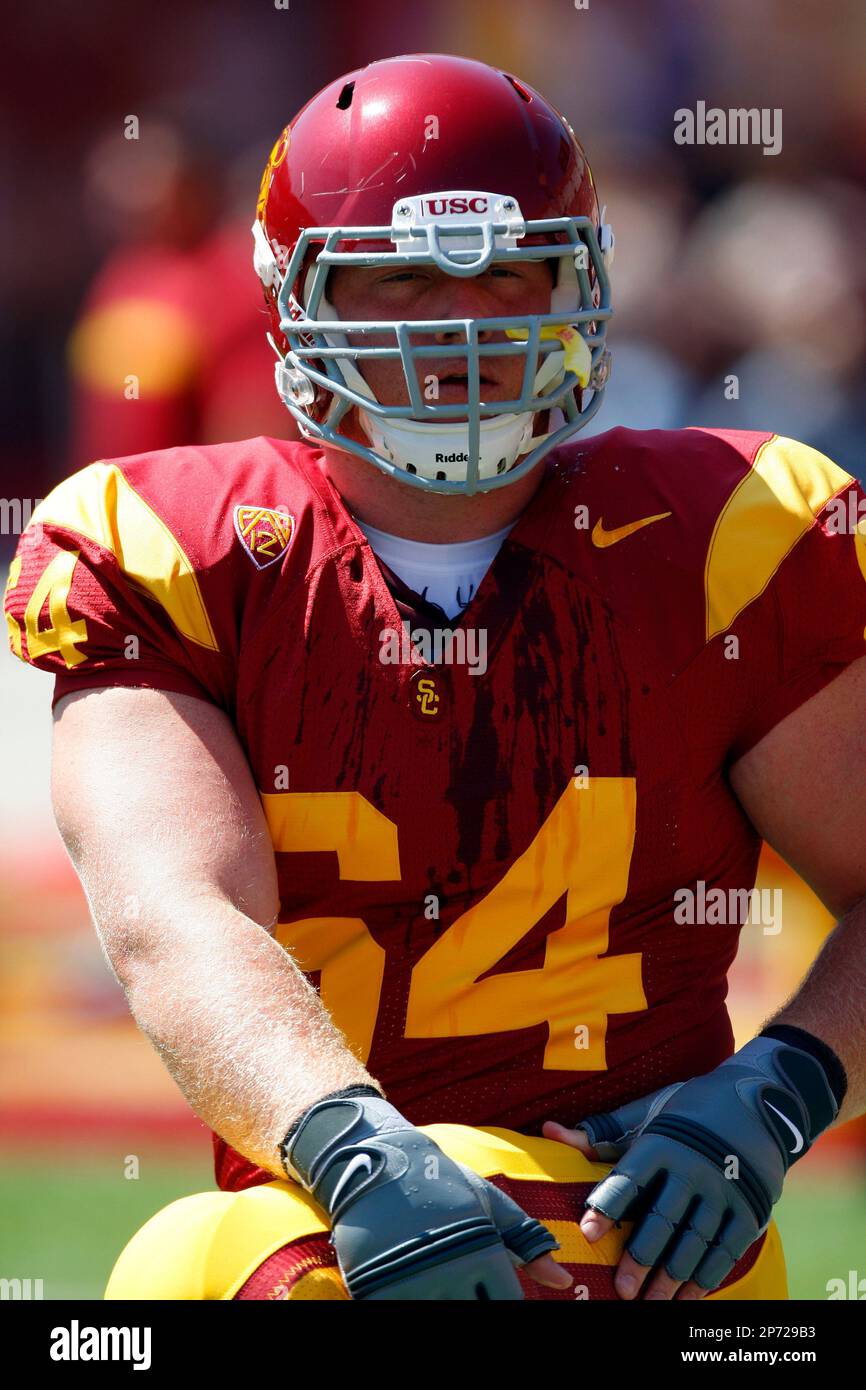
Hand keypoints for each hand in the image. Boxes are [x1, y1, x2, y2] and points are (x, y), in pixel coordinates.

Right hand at [284, 1094, 571, 1298]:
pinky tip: (416, 1289)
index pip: (507, 1303)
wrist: (376, 1160)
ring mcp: (409, 1282)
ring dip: (442, 1304)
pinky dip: (410, 1305)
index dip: (503, 1301)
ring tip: (442, 1287)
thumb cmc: (441, 1182)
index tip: (493, 1291)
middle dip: (473, 1303)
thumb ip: (526, 1242)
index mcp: (482, 1252)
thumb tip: (564, 1282)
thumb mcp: (487, 1203)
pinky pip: (399, 1312)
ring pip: (437, 1315)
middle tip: (465, 1287)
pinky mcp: (374, 1288)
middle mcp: (448, 1271)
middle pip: (474, 1314)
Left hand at [543, 1035, 838, 1300]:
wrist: (758, 1102)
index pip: (628, 1179)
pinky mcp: (751, 1209)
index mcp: (661, 1142)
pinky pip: (726, 1251)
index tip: (587, 1233)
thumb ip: (602, 1133)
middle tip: (622, 1289)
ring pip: (694, 1242)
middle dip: (640, 1258)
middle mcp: (692, 1167)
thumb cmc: (687, 1111)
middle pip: (662, 1220)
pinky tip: (687, 1296)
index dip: (606, 1206)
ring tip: (651, 1302)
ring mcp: (725, 1190)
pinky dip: (706, 1277)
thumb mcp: (647, 1113)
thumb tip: (550, 1131)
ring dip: (671, 1277)